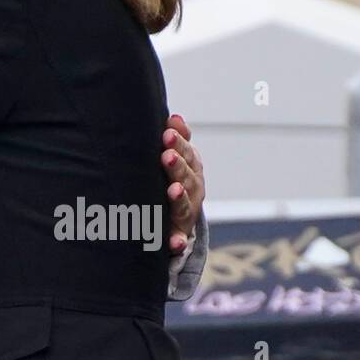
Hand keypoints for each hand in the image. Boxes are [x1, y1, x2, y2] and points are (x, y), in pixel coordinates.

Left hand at [161, 114, 203, 253]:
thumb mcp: (177, 158)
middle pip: (187, 177)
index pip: (188, 154)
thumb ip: (177, 137)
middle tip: (167, 155)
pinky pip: (179, 241)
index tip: (167, 134)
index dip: (180, 144)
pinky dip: (178, 241)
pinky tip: (175, 242)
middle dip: (178, 166)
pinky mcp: (178, 236)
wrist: (174, 219)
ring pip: (185, 205)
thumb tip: (174, 117)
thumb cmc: (172, 178)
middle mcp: (192, 191)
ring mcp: (186, 214)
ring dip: (179, 198)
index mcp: (190, 169)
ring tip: (173, 190)